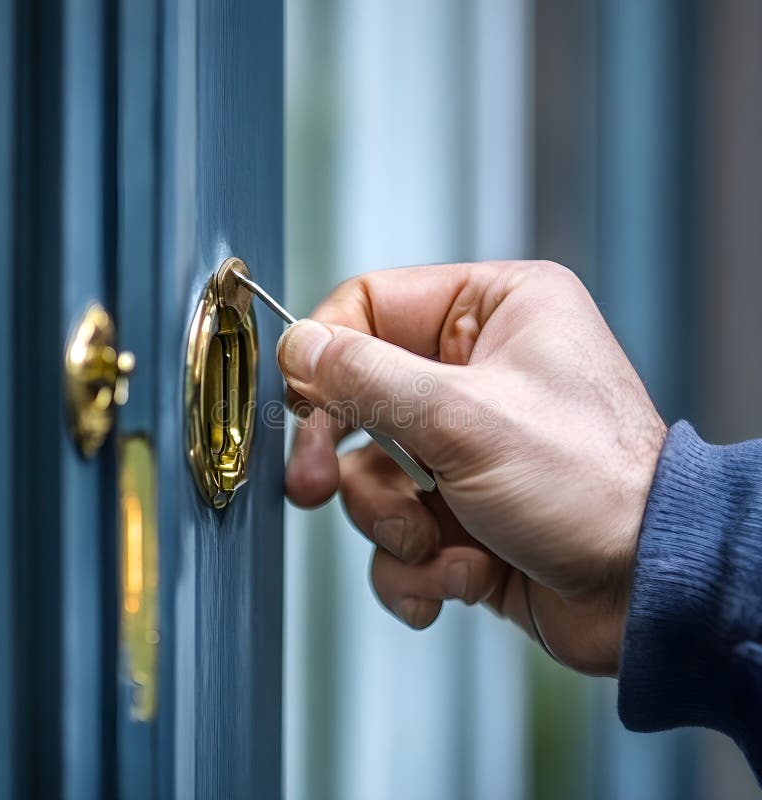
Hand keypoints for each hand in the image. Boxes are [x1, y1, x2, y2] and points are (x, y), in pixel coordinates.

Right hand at [278, 261, 665, 675]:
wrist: (644, 591)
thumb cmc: (589, 485)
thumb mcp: (463, 418)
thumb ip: (366, 378)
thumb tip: (299, 347)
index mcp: (490, 311)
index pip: (368, 306)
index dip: (324, 354)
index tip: (299, 405)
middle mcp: (474, 372)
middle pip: (357, 398)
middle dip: (343, 458)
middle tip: (314, 487)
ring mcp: (463, 445)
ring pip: (370, 477)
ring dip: (394, 523)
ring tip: (437, 542)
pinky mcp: (457, 509)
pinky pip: (397, 532)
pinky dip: (418, 565)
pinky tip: (464, 573)